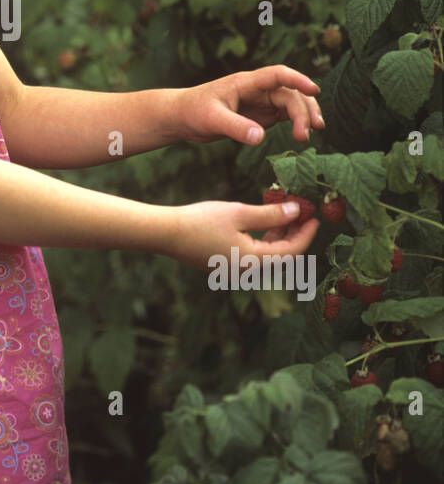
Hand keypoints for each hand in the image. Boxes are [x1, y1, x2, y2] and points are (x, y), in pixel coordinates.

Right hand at [169, 198, 319, 271]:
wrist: (167, 234)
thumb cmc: (202, 221)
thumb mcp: (239, 213)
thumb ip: (271, 215)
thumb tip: (296, 210)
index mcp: (254, 262)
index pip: (292, 252)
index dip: (306, 234)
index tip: (315, 217)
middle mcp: (247, 273)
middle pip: (281, 257)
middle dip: (293, 234)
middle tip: (302, 213)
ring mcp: (235, 272)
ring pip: (267, 257)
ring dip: (278, 237)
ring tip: (284, 214)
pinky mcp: (225, 267)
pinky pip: (253, 256)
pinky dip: (263, 241)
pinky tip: (262, 223)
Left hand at [179, 66, 323, 146]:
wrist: (184, 116)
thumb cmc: (194, 111)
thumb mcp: (212, 119)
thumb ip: (236, 128)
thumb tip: (261, 138)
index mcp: (247, 82)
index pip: (278, 74)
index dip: (297, 79)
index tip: (314, 90)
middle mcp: (258, 89)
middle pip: (290, 93)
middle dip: (303, 111)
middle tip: (306, 134)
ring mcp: (262, 101)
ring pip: (292, 103)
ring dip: (305, 115)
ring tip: (311, 134)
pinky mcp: (262, 114)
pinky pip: (286, 114)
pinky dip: (297, 122)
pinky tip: (303, 134)